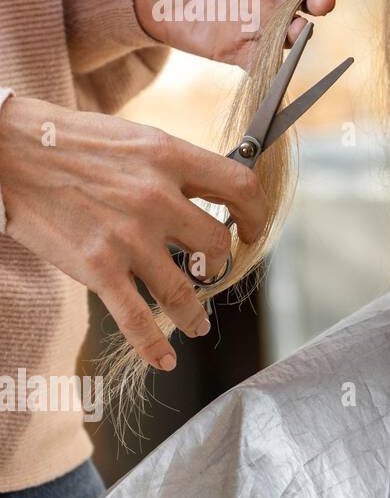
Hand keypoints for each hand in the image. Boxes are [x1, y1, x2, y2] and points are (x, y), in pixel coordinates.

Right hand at [0, 96, 267, 369]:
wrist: (7, 151)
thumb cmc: (74, 142)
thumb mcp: (138, 138)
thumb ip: (177, 166)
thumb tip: (213, 192)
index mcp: (171, 157)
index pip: (240, 186)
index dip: (256, 213)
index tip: (252, 229)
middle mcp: (157, 197)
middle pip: (217, 244)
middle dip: (220, 264)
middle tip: (212, 270)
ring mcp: (128, 235)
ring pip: (184, 289)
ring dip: (196, 313)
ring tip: (198, 323)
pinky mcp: (97, 266)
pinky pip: (135, 318)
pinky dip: (153, 345)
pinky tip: (163, 359)